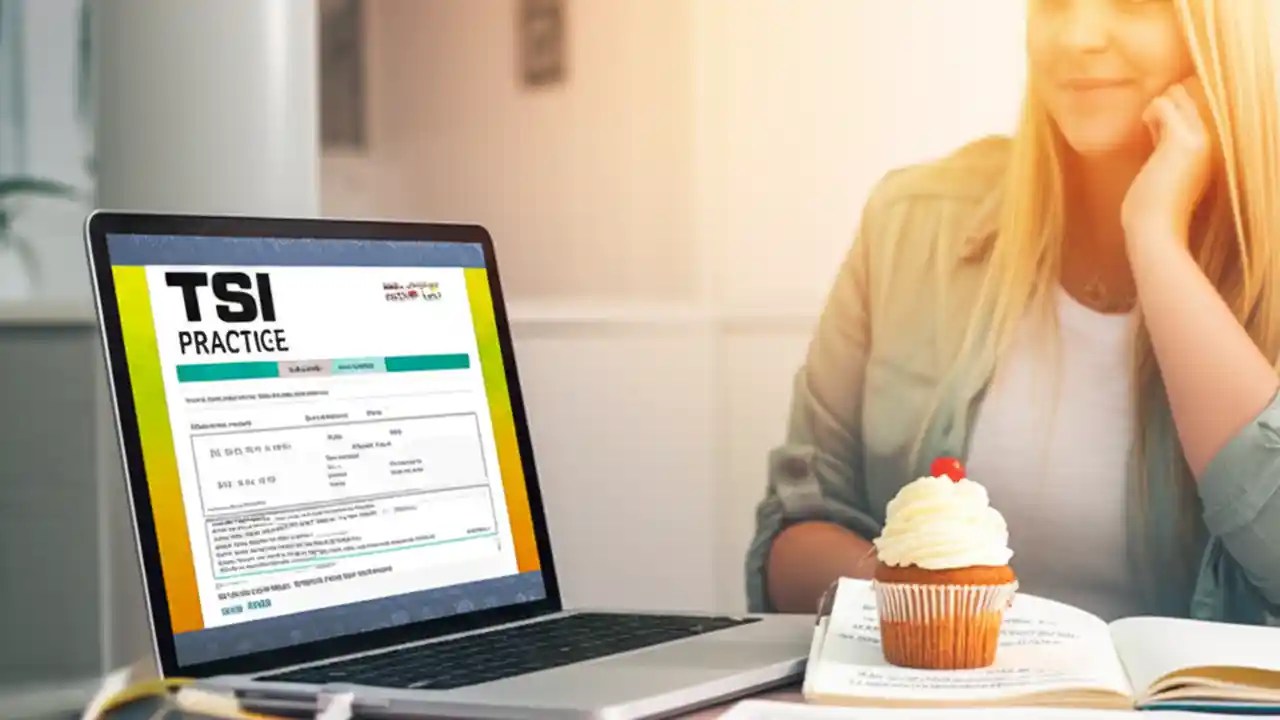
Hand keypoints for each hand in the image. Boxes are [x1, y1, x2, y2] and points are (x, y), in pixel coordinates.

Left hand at [1121, 77, 1215, 247]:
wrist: (1155, 231)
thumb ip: (1164, 146)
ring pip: (1178, 97)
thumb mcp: (1163, 170)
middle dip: (1167, 103)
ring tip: (1147, 123)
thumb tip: (1154, 122)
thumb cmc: (1153, 209)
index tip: (1155, 126)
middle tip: (1150, 123)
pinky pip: (1164, 104)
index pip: (1194, 115)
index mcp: (1207, 153)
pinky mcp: (1179, 140)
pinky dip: (1152, 109)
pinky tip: (1146, 122)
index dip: (1173, 112)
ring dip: (1158, 105)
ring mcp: (1196, 140)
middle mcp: (1208, 143)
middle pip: (1190, 100)